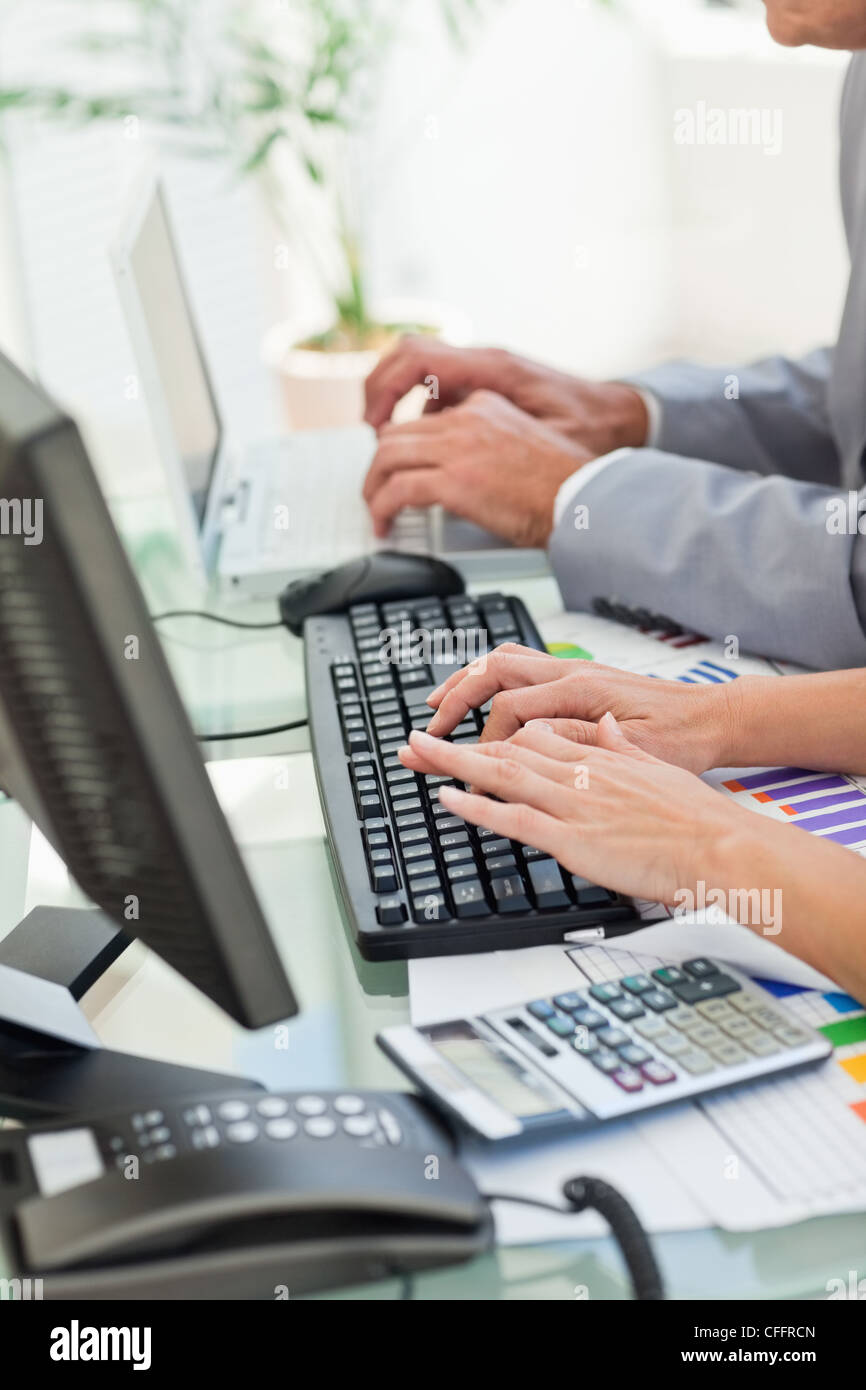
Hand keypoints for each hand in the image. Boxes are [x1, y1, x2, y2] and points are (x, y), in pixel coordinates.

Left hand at [362, 390, 592, 546]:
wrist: (581, 499)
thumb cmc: (563, 485)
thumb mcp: (524, 446)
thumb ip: (490, 446)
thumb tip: (466, 473)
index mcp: (484, 405)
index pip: (425, 420)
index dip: (405, 448)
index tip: (398, 469)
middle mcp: (466, 419)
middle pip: (397, 434)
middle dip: (379, 467)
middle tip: (376, 492)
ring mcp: (458, 448)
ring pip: (388, 457)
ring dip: (373, 487)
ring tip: (376, 510)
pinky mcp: (454, 481)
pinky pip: (397, 490)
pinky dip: (382, 509)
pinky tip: (385, 524)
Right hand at [364, 336, 648, 453]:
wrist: (621, 416)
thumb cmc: (592, 428)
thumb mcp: (549, 438)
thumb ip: (500, 435)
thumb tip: (453, 445)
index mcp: (494, 369)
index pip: (418, 358)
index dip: (386, 388)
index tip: (375, 425)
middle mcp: (484, 363)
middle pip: (407, 354)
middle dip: (379, 389)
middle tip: (372, 430)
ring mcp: (483, 373)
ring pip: (419, 369)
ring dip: (396, 399)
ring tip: (388, 441)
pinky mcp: (485, 387)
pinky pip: (438, 388)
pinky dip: (420, 411)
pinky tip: (424, 445)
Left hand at [397, 717, 740, 904]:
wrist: (720, 846)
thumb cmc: (698, 818)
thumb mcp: (659, 769)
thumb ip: (625, 749)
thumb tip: (609, 730)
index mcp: (600, 757)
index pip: (535, 735)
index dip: (494, 735)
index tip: (468, 738)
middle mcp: (581, 773)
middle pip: (505, 747)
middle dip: (456, 744)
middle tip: (417, 742)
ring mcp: (574, 804)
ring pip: (501, 774)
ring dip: (451, 763)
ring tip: (417, 756)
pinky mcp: (573, 838)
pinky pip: (513, 818)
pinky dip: (476, 807)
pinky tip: (447, 799)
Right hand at [425, 645, 735, 773]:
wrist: (713, 718)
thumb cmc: (682, 738)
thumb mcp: (635, 750)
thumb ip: (582, 740)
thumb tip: (531, 739)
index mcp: (581, 690)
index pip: (509, 709)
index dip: (485, 741)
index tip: (472, 771)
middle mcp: (570, 673)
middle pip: (492, 671)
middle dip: (453, 699)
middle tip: (427, 730)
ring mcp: (572, 671)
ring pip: (503, 662)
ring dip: (465, 682)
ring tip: (437, 705)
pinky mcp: (577, 679)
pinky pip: (520, 668)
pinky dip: (490, 681)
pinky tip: (482, 700)